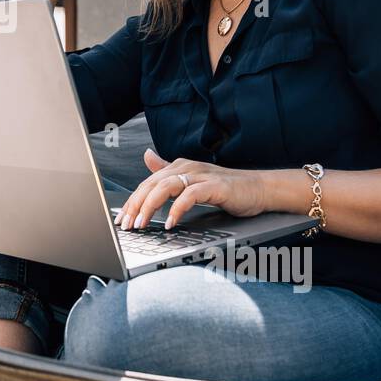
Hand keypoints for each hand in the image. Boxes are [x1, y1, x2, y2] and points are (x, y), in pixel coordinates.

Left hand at [116, 148, 272, 229]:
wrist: (259, 188)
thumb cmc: (226, 188)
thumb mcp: (192, 179)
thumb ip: (169, 170)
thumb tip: (147, 156)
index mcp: (179, 166)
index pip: (147, 183)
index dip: (132, 201)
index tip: (121, 219)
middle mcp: (187, 167)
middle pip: (152, 184)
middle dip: (135, 206)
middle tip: (126, 225)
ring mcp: (201, 176)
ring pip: (166, 187)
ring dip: (150, 207)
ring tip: (141, 224)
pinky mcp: (214, 187)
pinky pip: (190, 196)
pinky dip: (177, 209)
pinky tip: (169, 223)